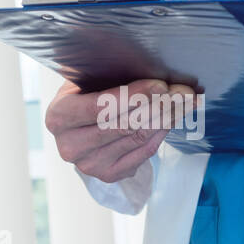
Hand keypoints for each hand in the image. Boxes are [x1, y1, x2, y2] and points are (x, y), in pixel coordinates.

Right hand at [45, 78, 194, 182]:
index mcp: (58, 116)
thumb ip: (107, 76)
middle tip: (183, 92)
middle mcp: (70, 145)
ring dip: (166, 118)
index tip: (161, 85)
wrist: (79, 127)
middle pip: (123, 125)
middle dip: (157, 105)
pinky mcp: (109, 175)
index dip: (133, 96)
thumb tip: (149, 68)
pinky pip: (144, 152)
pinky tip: (172, 117)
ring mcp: (90, 164)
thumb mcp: (85, 81)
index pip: (100, 107)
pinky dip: (161, 132)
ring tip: (184, 101)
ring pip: (137, 138)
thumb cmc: (85, 95)